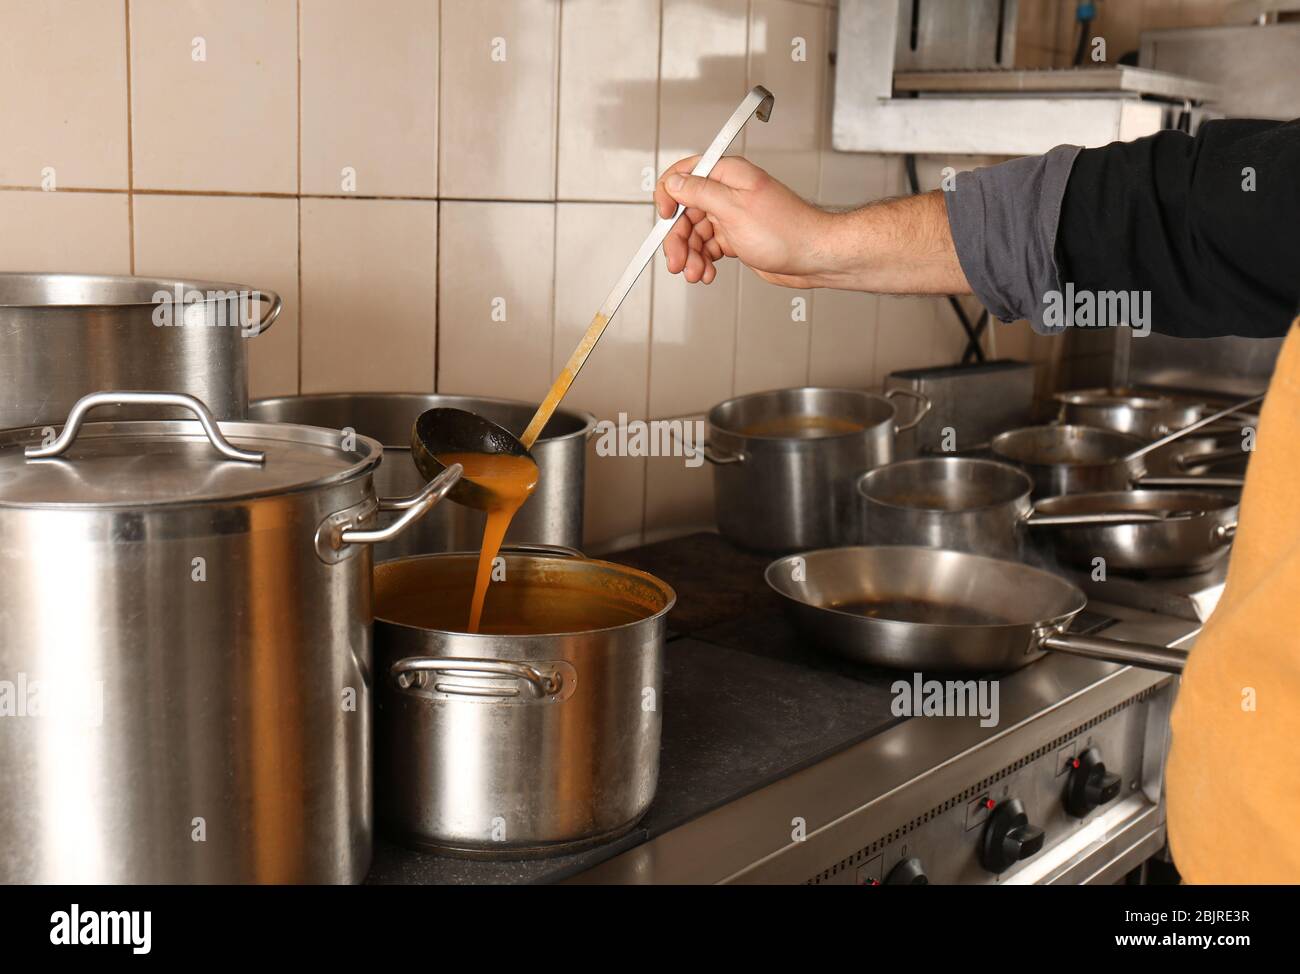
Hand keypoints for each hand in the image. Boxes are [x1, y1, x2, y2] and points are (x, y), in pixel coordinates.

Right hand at [654, 155, 835, 287]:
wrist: (814, 257)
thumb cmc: (787, 231)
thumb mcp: (735, 209)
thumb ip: (700, 192)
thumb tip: (675, 183)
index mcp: (728, 175)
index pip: (685, 175)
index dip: (669, 196)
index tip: (663, 217)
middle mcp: (728, 193)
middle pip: (685, 211)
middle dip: (678, 239)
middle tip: (677, 262)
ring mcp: (732, 216)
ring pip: (695, 233)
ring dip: (691, 255)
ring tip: (697, 273)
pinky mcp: (736, 237)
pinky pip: (709, 247)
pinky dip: (704, 261)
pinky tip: (708, 272)